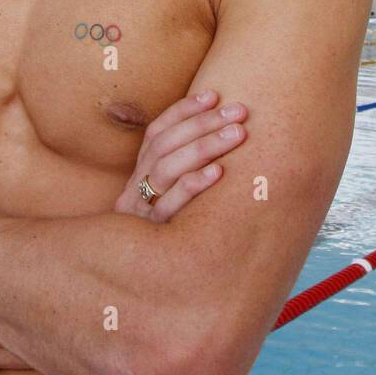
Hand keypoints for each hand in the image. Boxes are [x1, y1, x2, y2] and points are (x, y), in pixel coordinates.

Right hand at [114, 89, 247, 222]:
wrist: (139, 280)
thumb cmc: (167, 233)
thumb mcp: (168, 198)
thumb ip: (185, 170)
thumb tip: (226, 134)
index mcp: (140, 173)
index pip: (157, 132)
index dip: (183, 111)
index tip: (214, 94)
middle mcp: (136, 188)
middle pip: (165, 145)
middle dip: (203, 123)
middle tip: (239, 112)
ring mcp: (141, 211)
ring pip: (167, 169)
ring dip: (204, 146)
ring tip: (237, 134)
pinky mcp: (152, 235)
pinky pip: (170, 207)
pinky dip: (193, 185)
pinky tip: (218, 172)